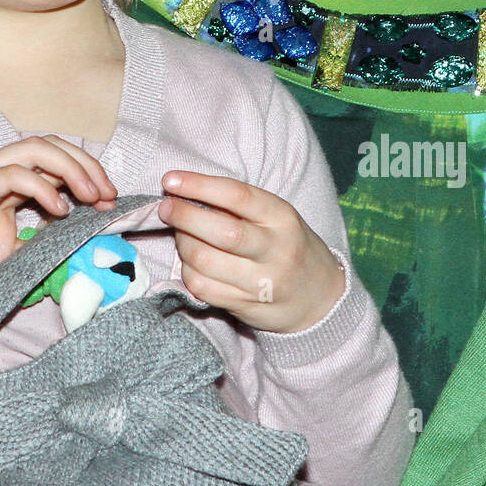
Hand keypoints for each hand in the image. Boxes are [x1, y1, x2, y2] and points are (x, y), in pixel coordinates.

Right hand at [0, 136, 117, 284]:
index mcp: (7, 175)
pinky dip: (43, 188)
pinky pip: (14, 174)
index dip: (85, 171)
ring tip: (91, 196)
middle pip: (51, 144)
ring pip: (36, 149)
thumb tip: (76, 242)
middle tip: (108, 194)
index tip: (108, 200)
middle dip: (86, 165)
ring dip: (72, 169)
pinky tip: (59, 210)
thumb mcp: (12, 250)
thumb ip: (41, 240)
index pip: (54, 156)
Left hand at [158, 171, 345, 333]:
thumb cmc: (289, 246)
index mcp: (282, 218)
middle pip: (221, 232)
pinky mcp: (246, 305)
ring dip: (182, 244)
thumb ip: (239, 206)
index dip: (198, 185)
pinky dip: (187, 271)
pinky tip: (190, 261)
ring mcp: (261, 282)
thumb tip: (186, 192)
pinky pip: (202, 287)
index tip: (171, 180)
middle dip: (184, 216)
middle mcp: (275, 249)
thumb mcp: (277, 217)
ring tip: (180, 234)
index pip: (236, 195)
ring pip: (205, 261)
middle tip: (165, 207)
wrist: (320, 299)